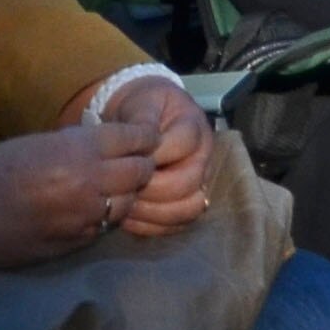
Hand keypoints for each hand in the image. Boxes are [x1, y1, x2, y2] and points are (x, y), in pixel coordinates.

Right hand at [0, 121, 162, 317]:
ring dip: (125, 192)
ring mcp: (83, 220)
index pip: (135, 139)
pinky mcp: (74, 245)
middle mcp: (88, 186)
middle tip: (132, 158)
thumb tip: (107, 142)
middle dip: (140, 164)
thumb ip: (75, 143)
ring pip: (127, 203)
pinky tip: (89, 208)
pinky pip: (105, 226)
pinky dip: (105, 215)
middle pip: (140, 172)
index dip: (143, 135)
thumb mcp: (33, 144)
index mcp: (76, 152)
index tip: (143, 134)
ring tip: (111, 184)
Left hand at [88, 74, 214, 235]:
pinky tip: (128, 219)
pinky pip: (175, 226)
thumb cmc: (143, 109)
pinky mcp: (184, 204)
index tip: (130, 155)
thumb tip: (146, 141)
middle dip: (152, 188)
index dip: (155, 154)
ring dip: (153, 212)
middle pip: (188, 182)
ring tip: (126, 205)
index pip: (184, 144)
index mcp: (195, 128)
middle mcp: (203, 157)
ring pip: (188, 209)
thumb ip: (143, 118)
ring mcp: (197, 183)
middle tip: (126, 186)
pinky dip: (151, 227)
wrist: (143, 118)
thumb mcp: (141, 102)